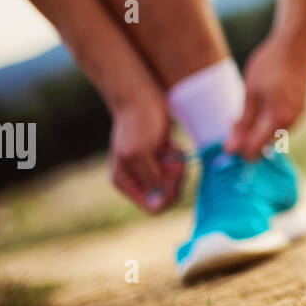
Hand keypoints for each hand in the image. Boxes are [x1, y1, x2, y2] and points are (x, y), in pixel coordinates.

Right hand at [109, 96, 183, 213]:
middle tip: (170, 158)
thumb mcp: (141, 153)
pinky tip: (169, 143)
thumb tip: (158, 205)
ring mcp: (151, 168)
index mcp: (126, 182)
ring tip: (168, 148)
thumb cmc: (137, 122)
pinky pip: (178, 166)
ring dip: (177, 164)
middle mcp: (138, 178)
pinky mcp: (162, 157)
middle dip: (174, 177)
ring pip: (175, 181)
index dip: (167, 195)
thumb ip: (150, 179)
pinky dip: (178, 156)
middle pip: (168, 195)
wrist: (141, 98)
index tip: (170, 176)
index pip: (153, 207)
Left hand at [226, 30, 305, 158]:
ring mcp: (299, 115)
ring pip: (273, 134)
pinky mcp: (301, 107)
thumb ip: (243, 122)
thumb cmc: (270, 65)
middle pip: (265, 143)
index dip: (239, 149)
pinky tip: (258, 108)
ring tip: (242, 114)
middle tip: (232, 122)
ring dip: (257, 130)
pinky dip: (267, 121)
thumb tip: (232, 148)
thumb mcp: (251, 93)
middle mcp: (292, 122)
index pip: (256, 149)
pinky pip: (281, 123)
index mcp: (279, 120)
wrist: (296, 44)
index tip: (225, 142)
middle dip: (247, 139)